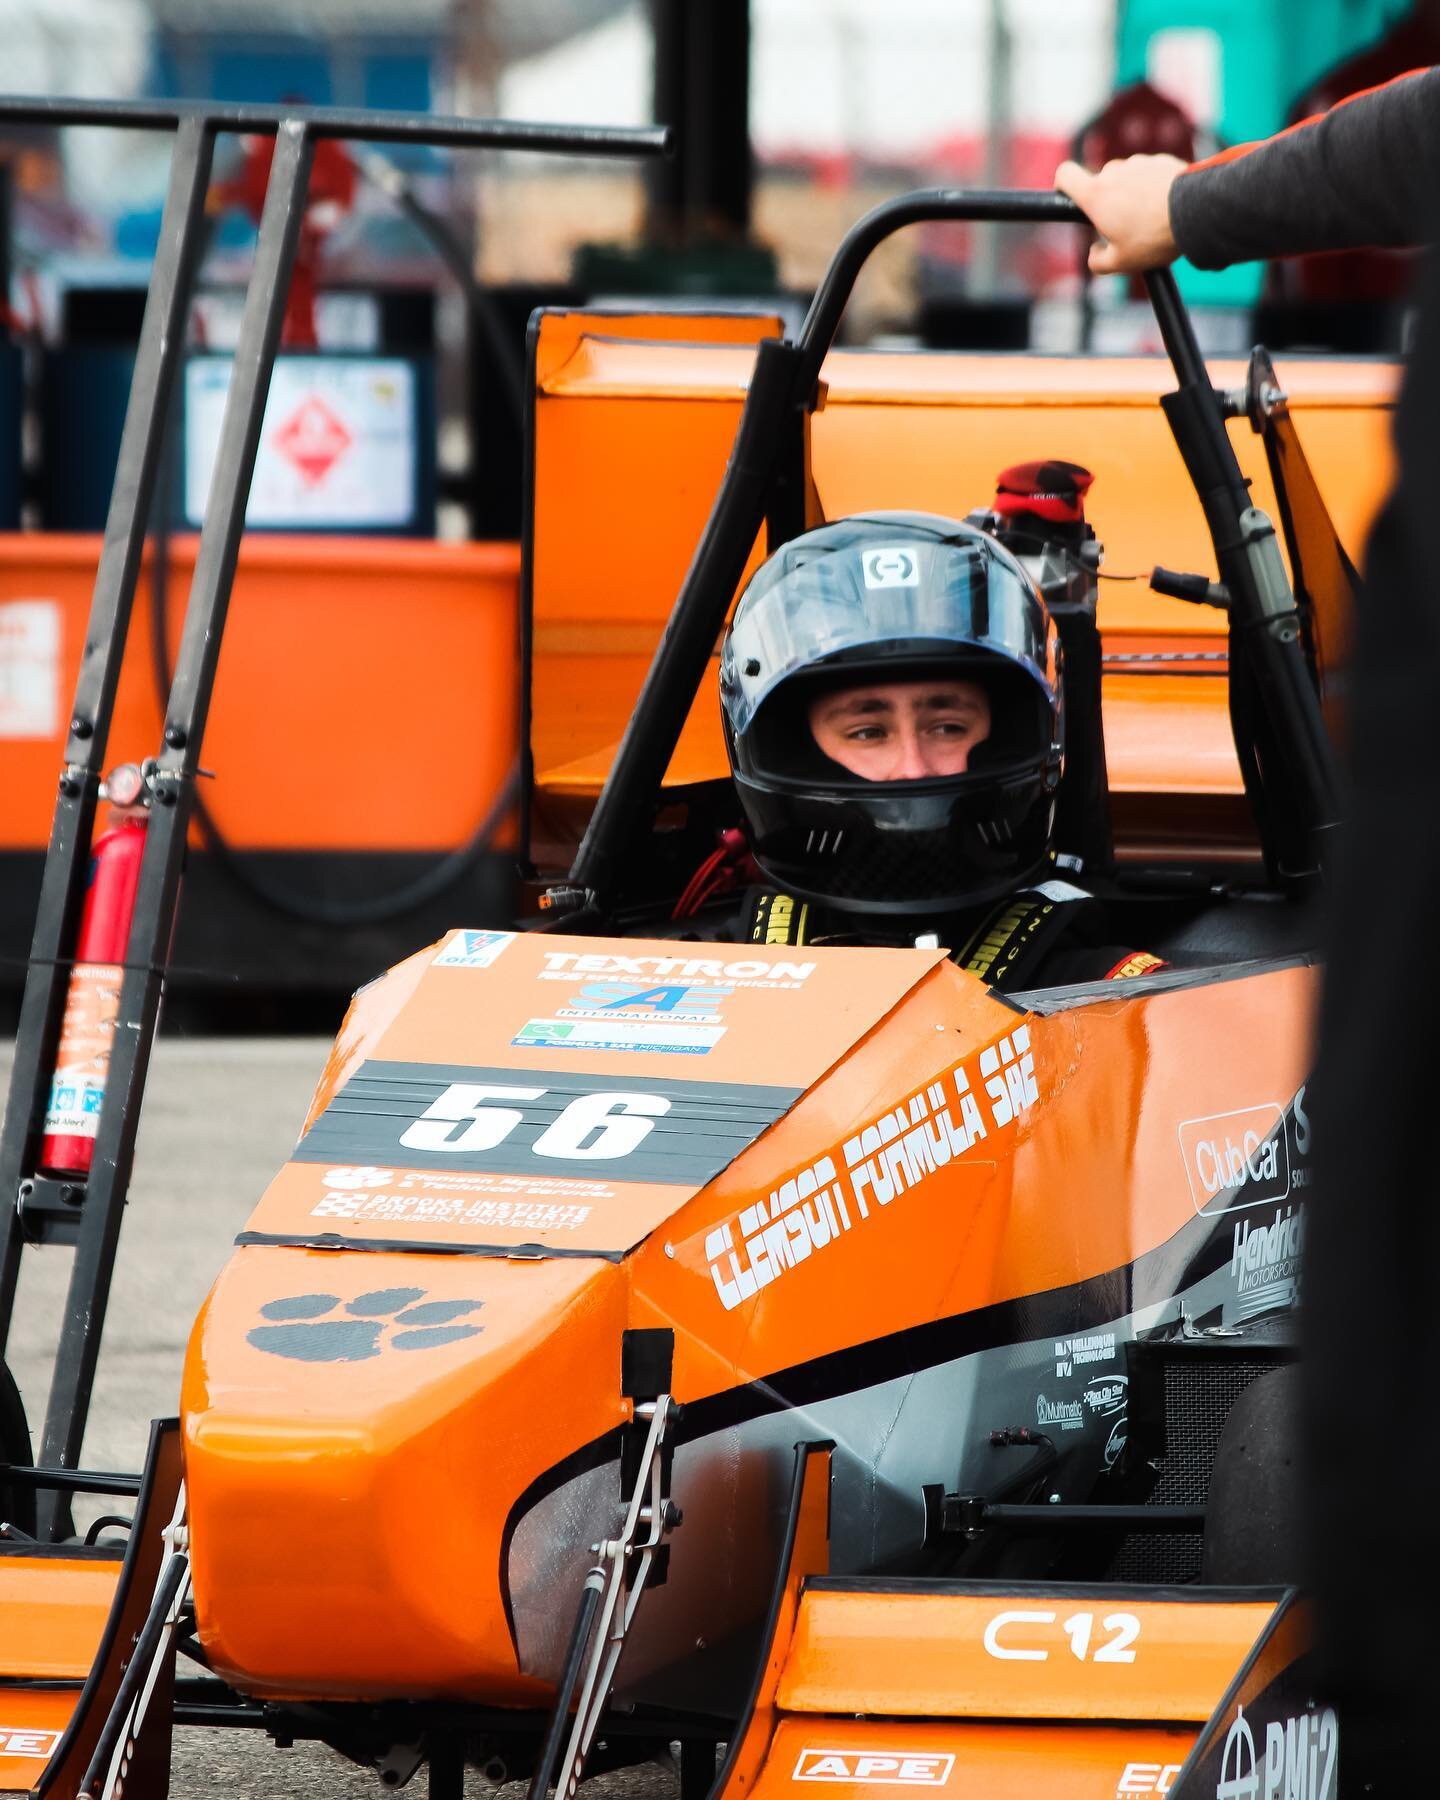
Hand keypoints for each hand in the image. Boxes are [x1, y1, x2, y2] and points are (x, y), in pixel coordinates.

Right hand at [1054, 153, 1186, 273]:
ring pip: (1126, 177)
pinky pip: (1148, 174)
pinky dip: (1151, 187)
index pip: (1065, 175)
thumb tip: (1094, 253)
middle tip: (1124, 225)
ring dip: (1131, 193)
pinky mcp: (1161, 160)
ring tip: (1150, 218)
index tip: (1070, 197)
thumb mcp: (1120, 262)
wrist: (1196, 212)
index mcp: (1096, 195)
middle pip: (1100, 181)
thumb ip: (1097, 261)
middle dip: (1107, 200)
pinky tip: (1165, 207)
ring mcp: (1138, 163)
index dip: (1063, 185)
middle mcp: (1114, 172)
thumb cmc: (1154, 237)